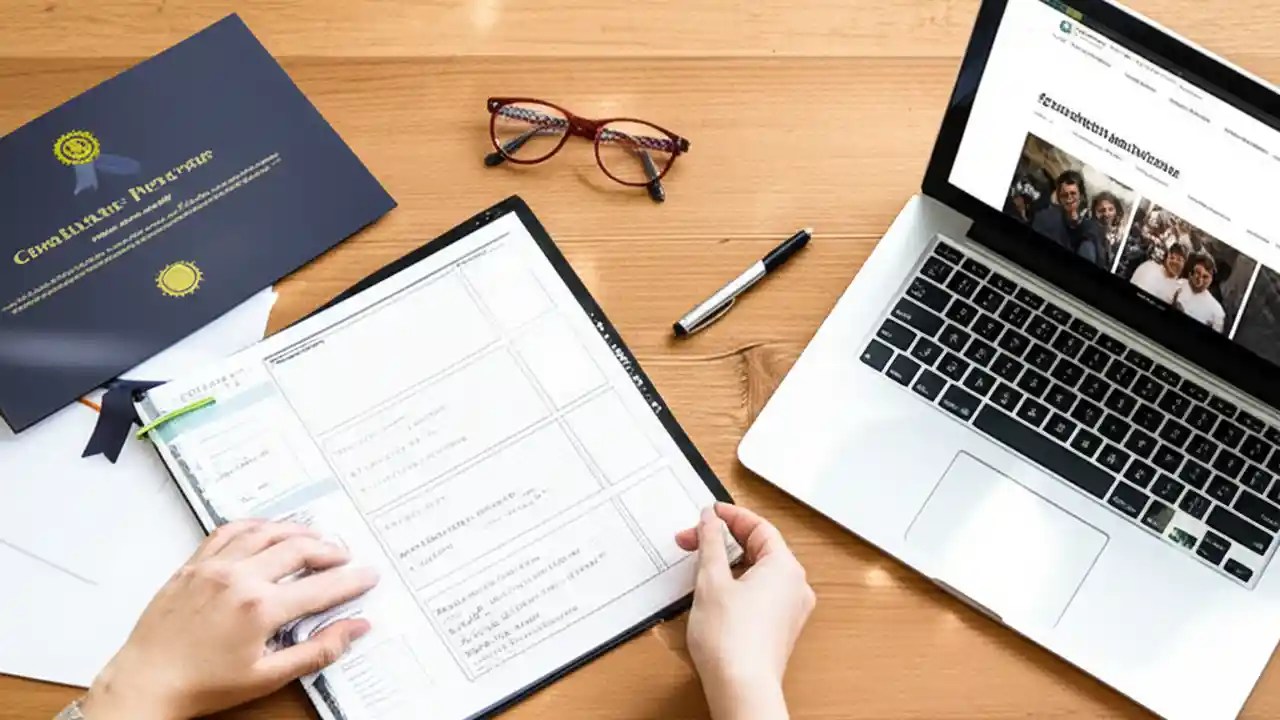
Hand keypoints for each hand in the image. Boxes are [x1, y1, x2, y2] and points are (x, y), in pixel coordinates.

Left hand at [81, 520, 378, 719]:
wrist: (147, 682)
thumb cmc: (201, 685)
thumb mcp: (268, 677)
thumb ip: (317, 650)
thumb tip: (355, 630)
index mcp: (261, 609)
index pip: (322, 587)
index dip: (352, 581)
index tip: (368, 576)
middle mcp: (239, 579)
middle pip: (298, 549)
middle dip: (329, 551)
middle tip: (344, 558)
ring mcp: (214, 567)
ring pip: (265, 532)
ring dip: (295, 531)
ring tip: (314, 537)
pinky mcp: (193, 565)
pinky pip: (228, 532)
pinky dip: (254, 525)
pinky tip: (265, 530)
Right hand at [675, 504, 815, 719]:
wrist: (740, 689)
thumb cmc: (730, 641)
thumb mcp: (711, 580)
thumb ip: (711, 543)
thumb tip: (710, 520)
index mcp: (786, 568)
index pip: (759, 527)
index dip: (730, 516)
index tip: (708, 513)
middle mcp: (795, 586)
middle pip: (759, 548)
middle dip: (724, 541)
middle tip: (692, 540)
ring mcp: (790, 609)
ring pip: (758, 571)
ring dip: (729, 562)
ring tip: (699, 564)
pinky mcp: (780, 627)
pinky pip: (761, 592)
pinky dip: (738, 582)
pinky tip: (714, 590)